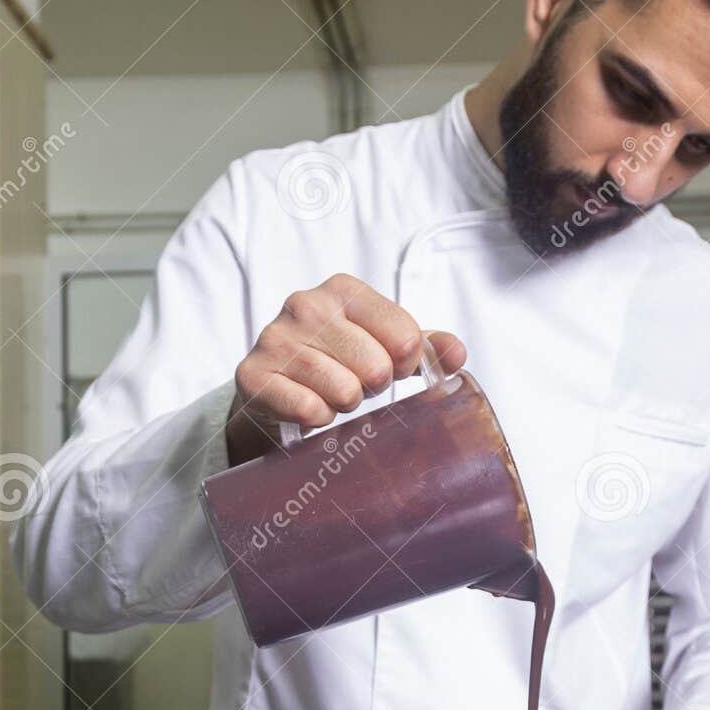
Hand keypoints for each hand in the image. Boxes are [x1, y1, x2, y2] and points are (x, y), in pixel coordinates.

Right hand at [227, 273, 465, 464]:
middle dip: (372, 386)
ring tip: (331, 395)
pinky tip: (308, 407)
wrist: (271, 389)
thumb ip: (422, 346)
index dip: (405, 364)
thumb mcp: (382, 347)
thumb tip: (456, 352)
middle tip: (355, 384)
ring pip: (343, 390)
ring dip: (344, 404)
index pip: (404, 336)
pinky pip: (309, 409)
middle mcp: (306, 304)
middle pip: (377, 366)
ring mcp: (276, 338)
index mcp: (343, 290)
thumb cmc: (334, 363)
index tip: (390, 368)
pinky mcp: (254, 375)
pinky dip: (317, 419)